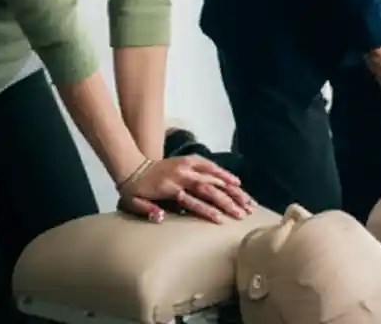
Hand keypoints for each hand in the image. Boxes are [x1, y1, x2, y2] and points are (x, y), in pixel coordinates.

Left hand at [119, 155, 254, 223]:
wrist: (133, 167)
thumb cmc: (136, 191)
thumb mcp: (133, 203)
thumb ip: (147, 211)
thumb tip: (161, 218)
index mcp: (169, 187)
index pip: (193, 200)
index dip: (208, 210)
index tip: (222, 220)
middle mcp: (182, 174)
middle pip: (210, 188)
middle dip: (229, 201)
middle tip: (243, 213)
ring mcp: (188, 165)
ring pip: (215, 176)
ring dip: (233, 189)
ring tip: (247, 201)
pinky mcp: (191, 160)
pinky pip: (212, 166)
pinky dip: (225, 174)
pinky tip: (238, 183)